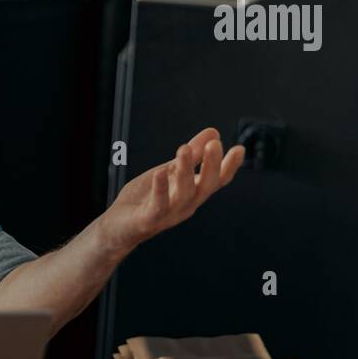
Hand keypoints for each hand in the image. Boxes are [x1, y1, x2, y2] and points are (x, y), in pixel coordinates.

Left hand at [99, 127, 243, 255]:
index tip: (239, 149)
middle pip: (206, 186)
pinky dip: (161, 189)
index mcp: (193, 192)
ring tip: (184, 149)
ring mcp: (169, 214)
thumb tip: (213, 132)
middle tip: (214, 145)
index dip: (229, 166)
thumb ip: (192, 154)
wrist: (118, 226)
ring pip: (184, 193)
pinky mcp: (149, 219)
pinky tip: (160, 173)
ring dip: (186, 171)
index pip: (217, 180)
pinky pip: (158, 205)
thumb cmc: (144, 199)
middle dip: (212, 165)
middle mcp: (186, 204)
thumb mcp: (170, 171)